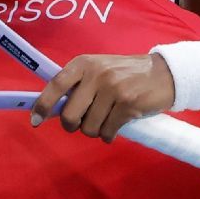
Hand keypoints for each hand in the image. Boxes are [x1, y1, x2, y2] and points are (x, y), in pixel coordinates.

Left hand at [31, 53, 174, 141]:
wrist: (164, 73)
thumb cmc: (126, 73)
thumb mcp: (99, 69)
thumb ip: (78, 85)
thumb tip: (53, 109)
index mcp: (84, 63)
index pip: (56, 84)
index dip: (42, 105)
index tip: (35, 121)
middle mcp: (96, 74)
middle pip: (70, 115)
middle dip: (74, 125)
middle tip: (83, 124)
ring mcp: (113, 89)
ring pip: (89, 127)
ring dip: (95, 131)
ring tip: (105, 121)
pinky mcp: (128, 105)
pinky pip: (107, 132)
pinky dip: (108, 135)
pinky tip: (115, 127)